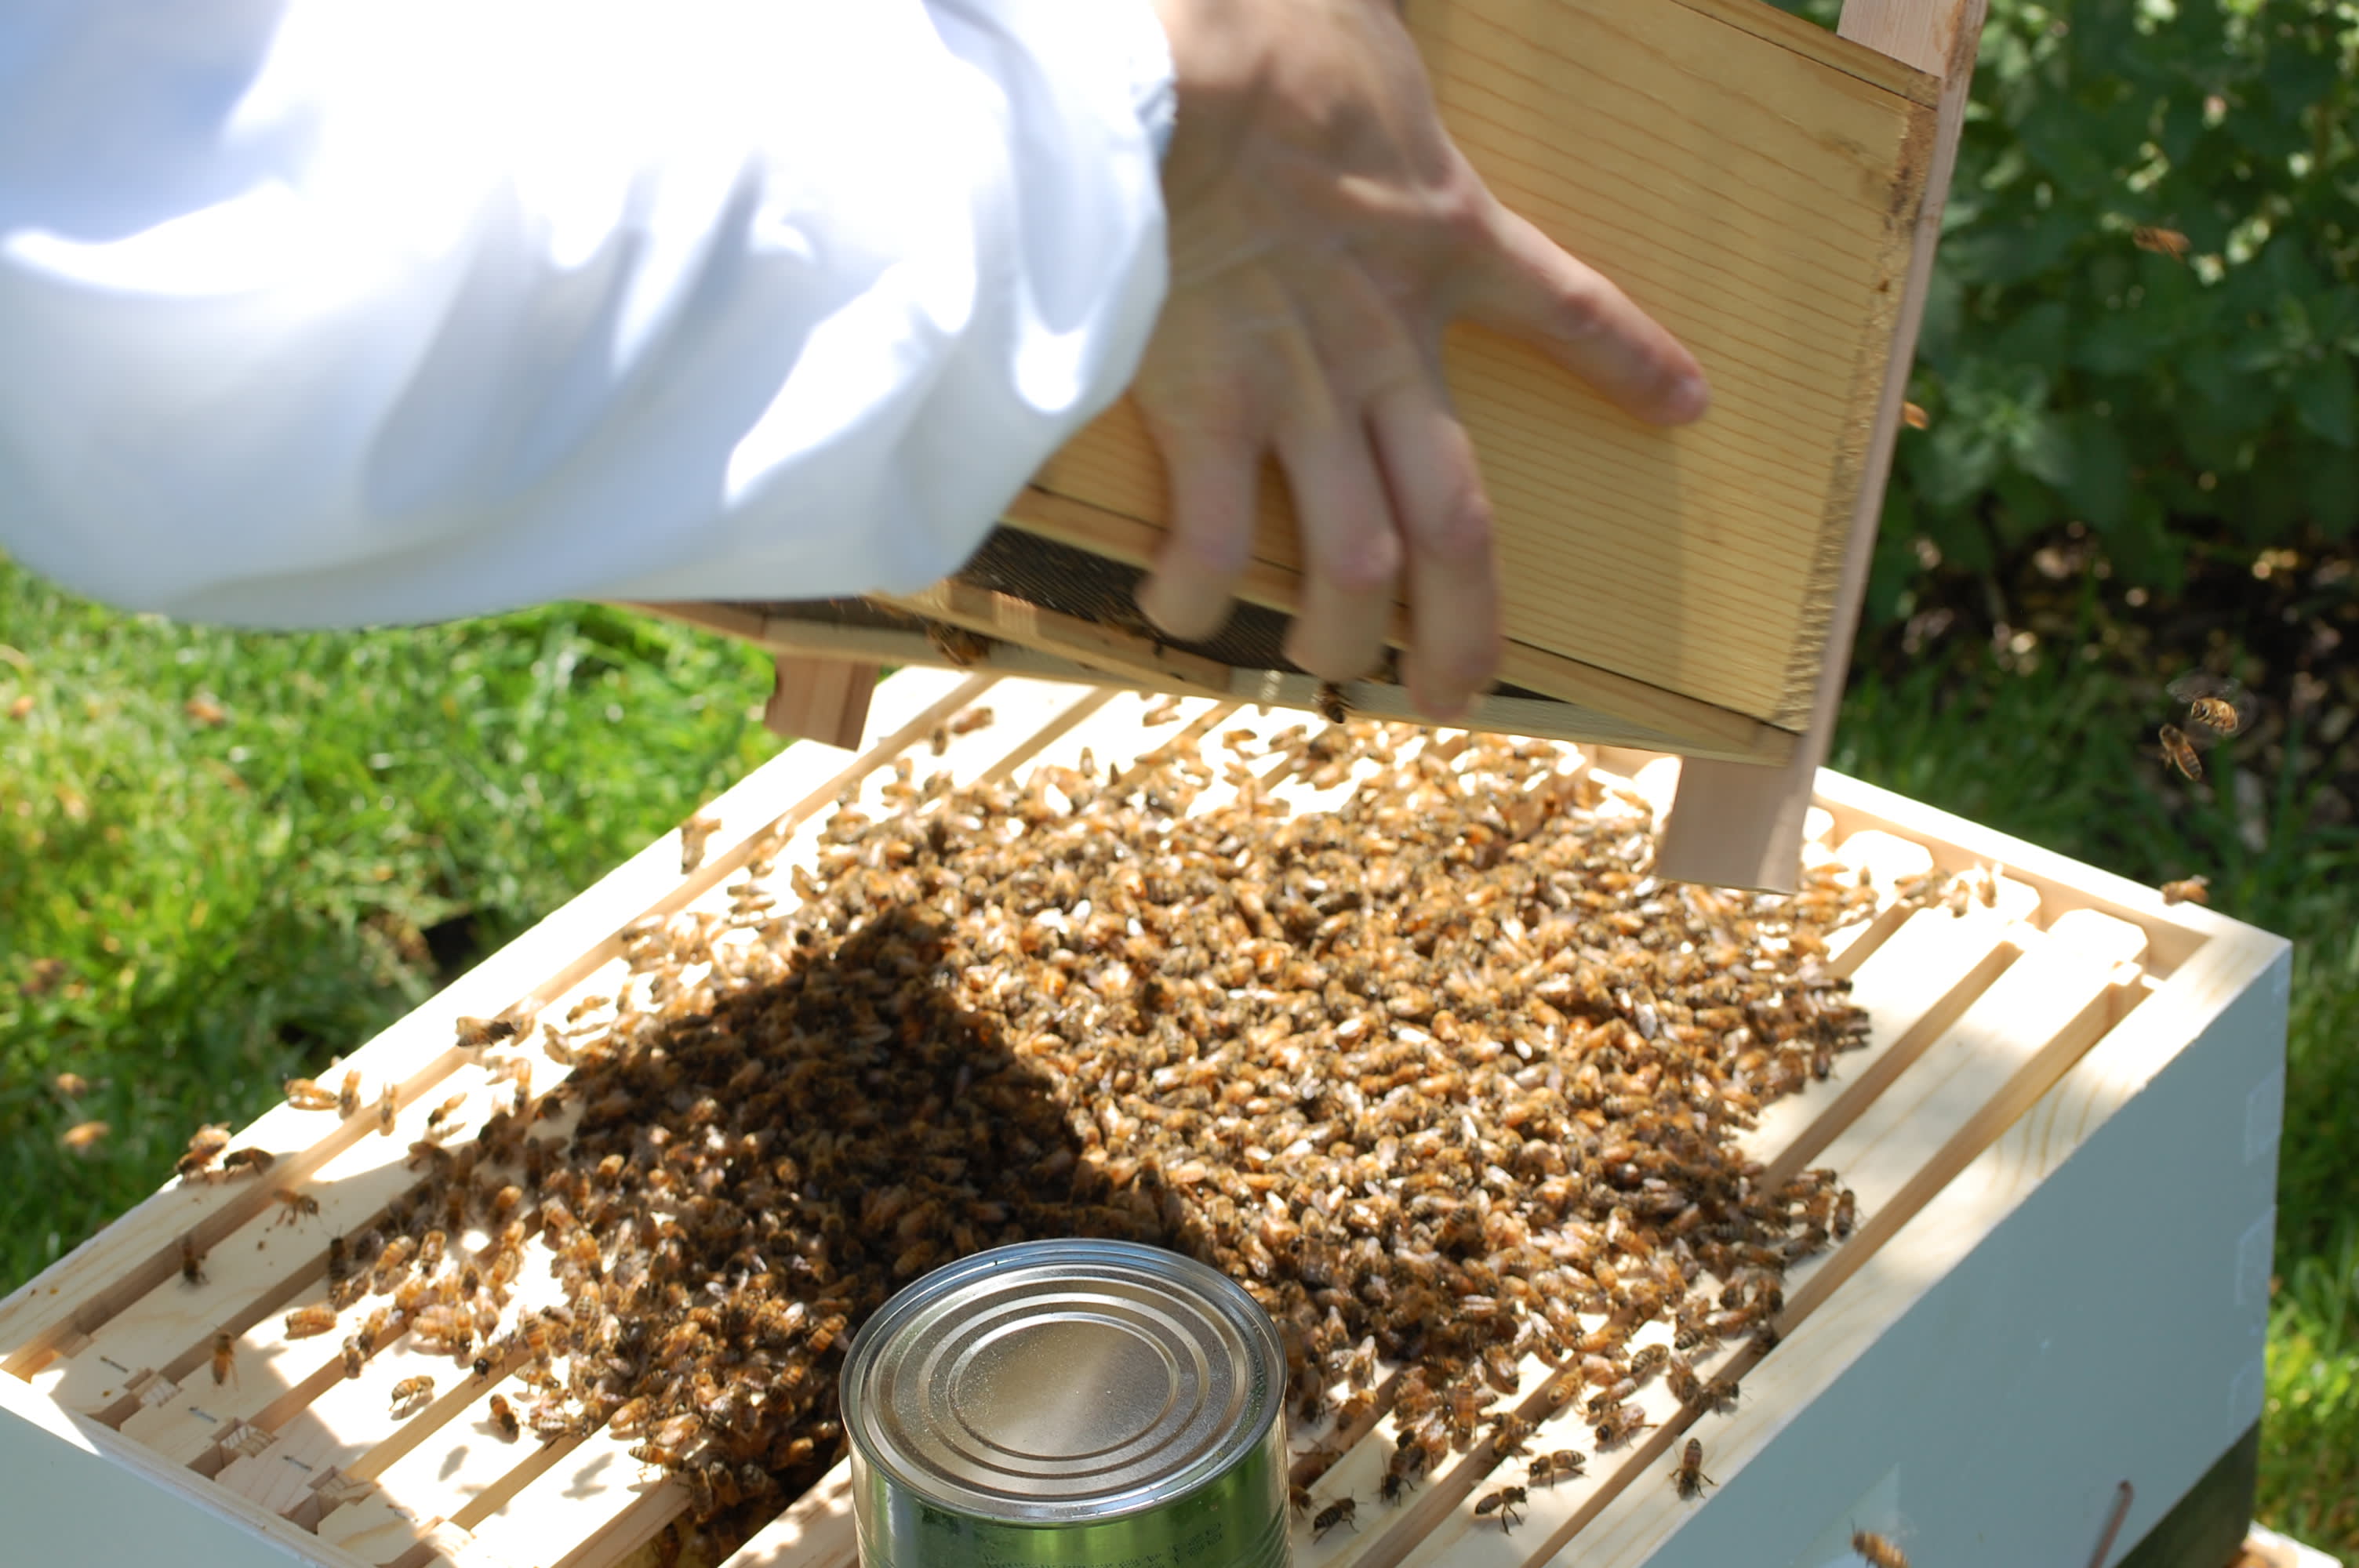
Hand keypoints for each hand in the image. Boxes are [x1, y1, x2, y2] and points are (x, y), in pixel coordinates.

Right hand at [1138, 0, 1709, 721]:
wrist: (1184, 75)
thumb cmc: (1278, 28)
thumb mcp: (1370, 20)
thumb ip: (1388, 39)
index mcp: (1447, 241)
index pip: (1568, 305)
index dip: (1629, 360)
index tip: (1684, 402)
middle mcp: (1387, 347)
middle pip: (1456, 523)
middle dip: (1464, 623)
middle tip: (1459, 694)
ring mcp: (1300, 390)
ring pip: (1352, 564)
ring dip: (1339, 638)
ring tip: (1325, 674)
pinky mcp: (1207, 405)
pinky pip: (1211, 534)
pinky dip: (1196, 586)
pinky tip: (1180, 613)